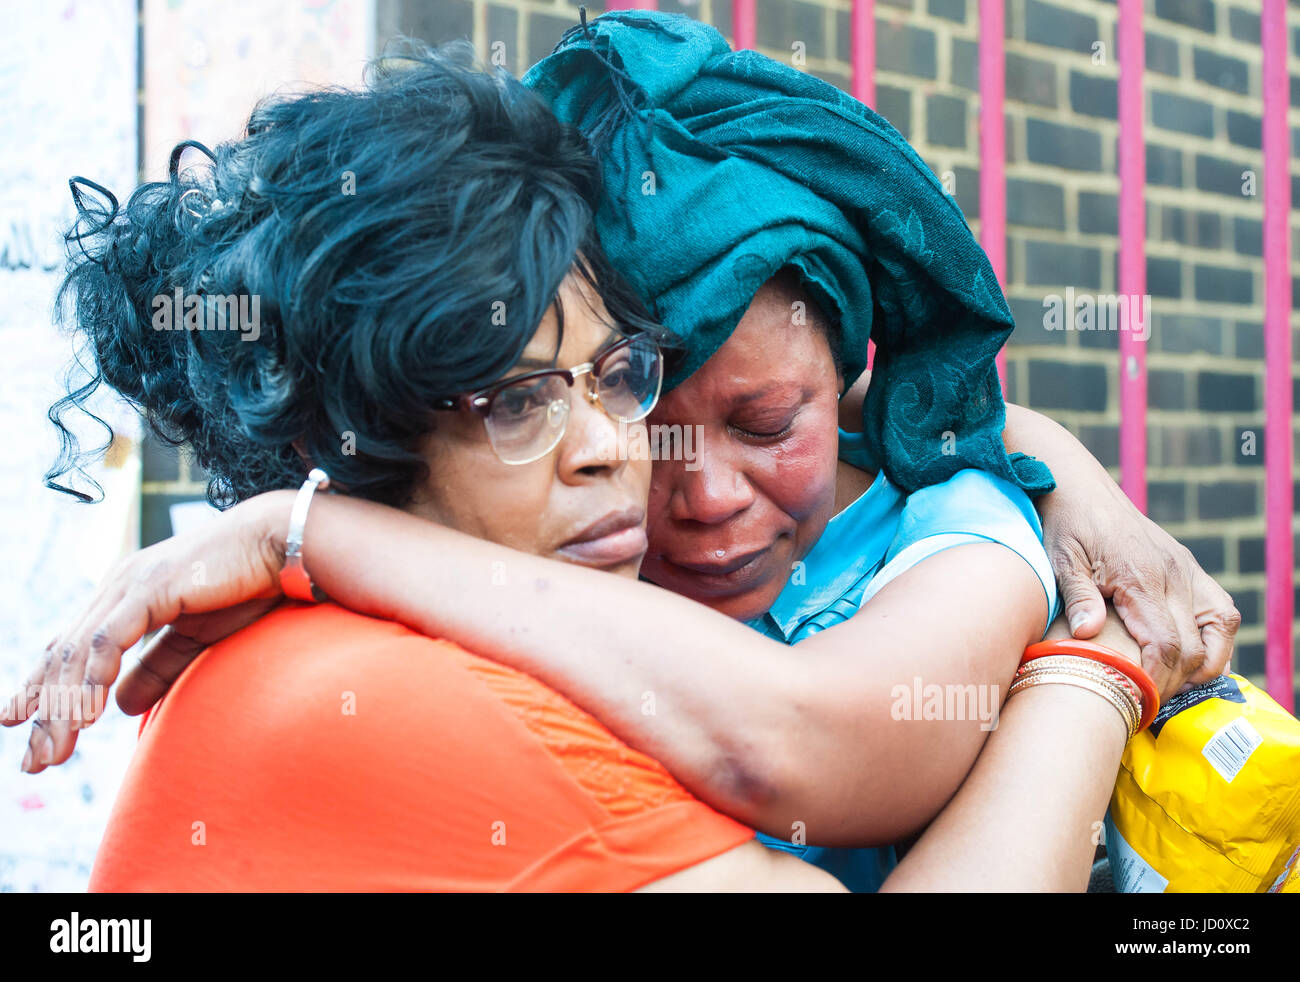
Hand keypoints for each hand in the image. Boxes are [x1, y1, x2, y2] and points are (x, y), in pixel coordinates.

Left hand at [2, 490, 294, 771]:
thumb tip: (118, 706)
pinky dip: (92, 679)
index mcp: (122, 598)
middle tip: (35, 761)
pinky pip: (108, 640)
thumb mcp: (194, 639)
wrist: (280, 547)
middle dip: (44, 712)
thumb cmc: (245, 587)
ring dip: (62, 707)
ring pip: (77, 654)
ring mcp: (128, 586)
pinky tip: (86, 716)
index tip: (25, 732)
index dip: (42, 691)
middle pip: (62, 658)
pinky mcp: (149, 588)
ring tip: (54, 750)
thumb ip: (157, 668)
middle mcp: (115, 590)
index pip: (67, 650)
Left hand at [1040, 480, 1239, 701]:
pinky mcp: (1187, 567)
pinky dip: (1216, 637)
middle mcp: (1174, 575)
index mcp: (1141, 578)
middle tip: (1147, 701)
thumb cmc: (1065, 527)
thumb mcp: (1060, 561)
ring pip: (1221, 627)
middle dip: (1175, 682)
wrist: (1079, 490)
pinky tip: (1193, 656)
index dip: (1157, 679)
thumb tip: (1089, 633)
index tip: (1138, 699)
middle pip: (1195, 646)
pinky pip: (1221, 608)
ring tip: (1174, 683)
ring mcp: (1186, 569)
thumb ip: (1077, 597)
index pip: (1167, 644)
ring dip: (1207, 662)